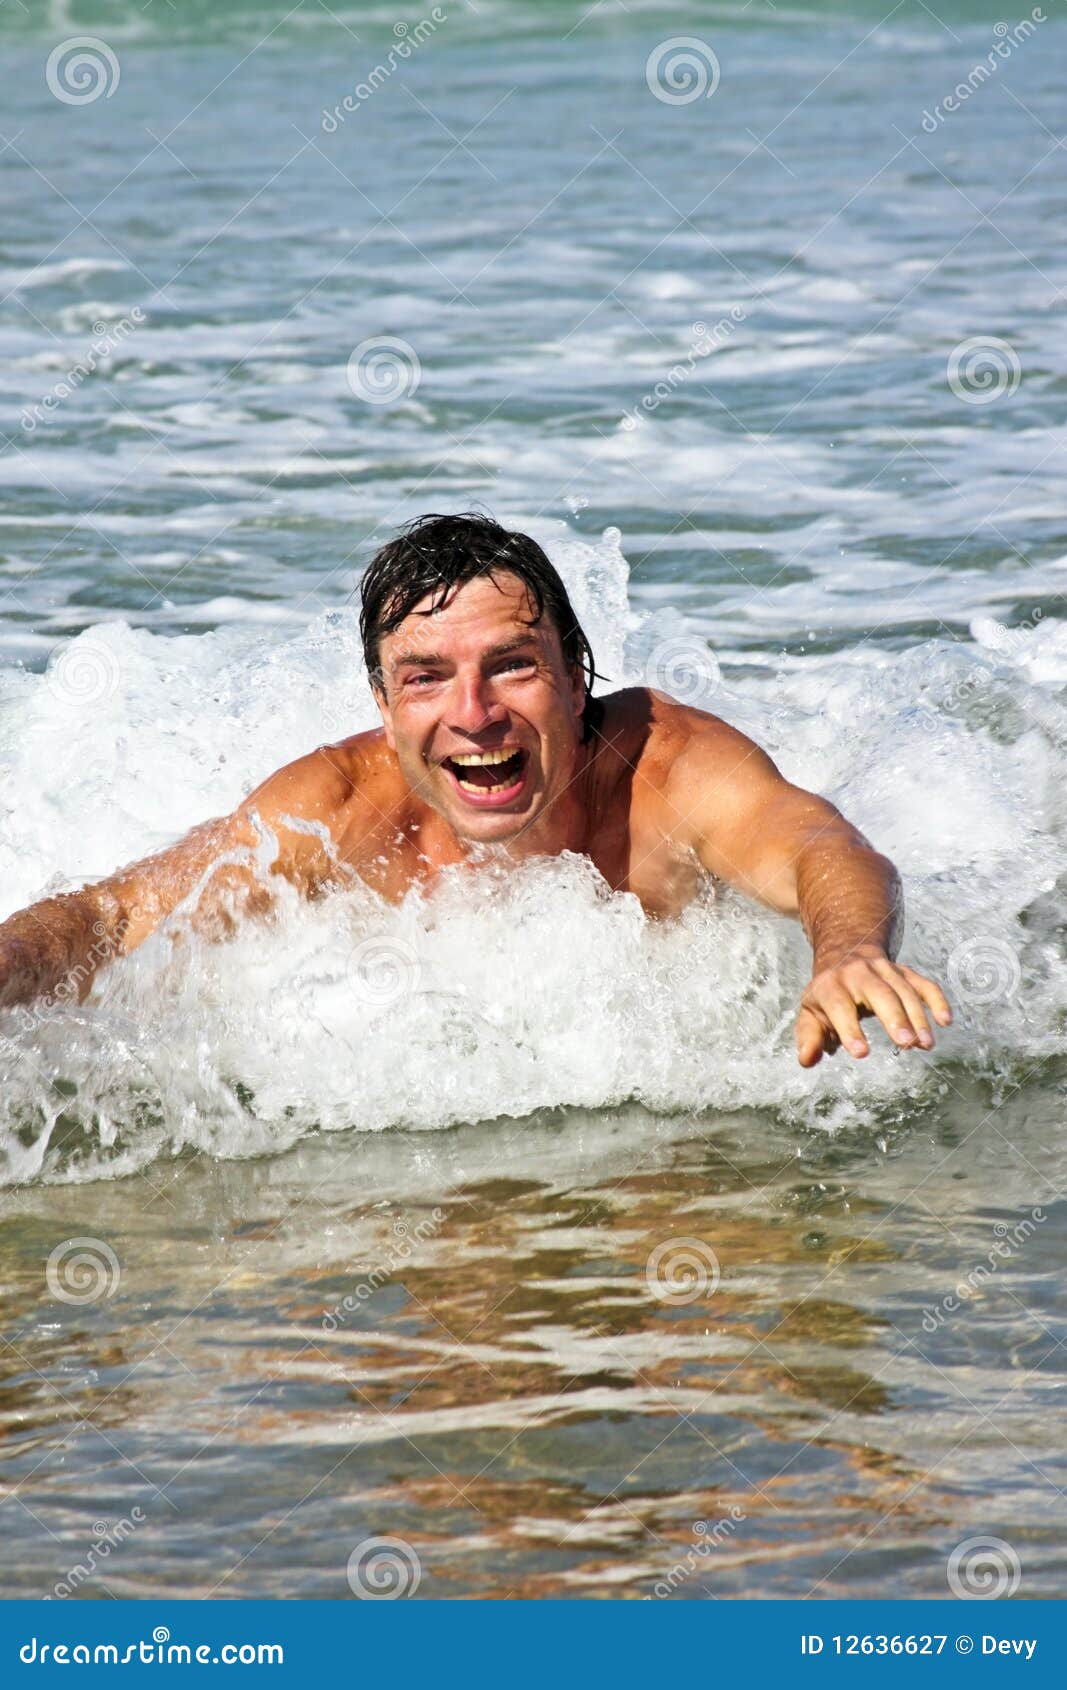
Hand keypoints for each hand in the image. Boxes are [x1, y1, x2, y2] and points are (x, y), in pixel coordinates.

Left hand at [795, 946, 951, 1066]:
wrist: (845, 951)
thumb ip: (809, 1038)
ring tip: (925, 1044)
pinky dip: (936, 1000)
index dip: (849, 1029)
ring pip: (904, 991)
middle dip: (894, 1017)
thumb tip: (807, 1060)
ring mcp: (885, 970)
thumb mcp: (810, 1013)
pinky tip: (945, 1020)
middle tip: (905, 1042)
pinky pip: (923, 984)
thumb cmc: (827, 994)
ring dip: (918, 1017)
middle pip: (880, 993)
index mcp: (831, 986)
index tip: (861, 1052)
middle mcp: (859, 974)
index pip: (840, 1006)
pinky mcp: (904, 972)